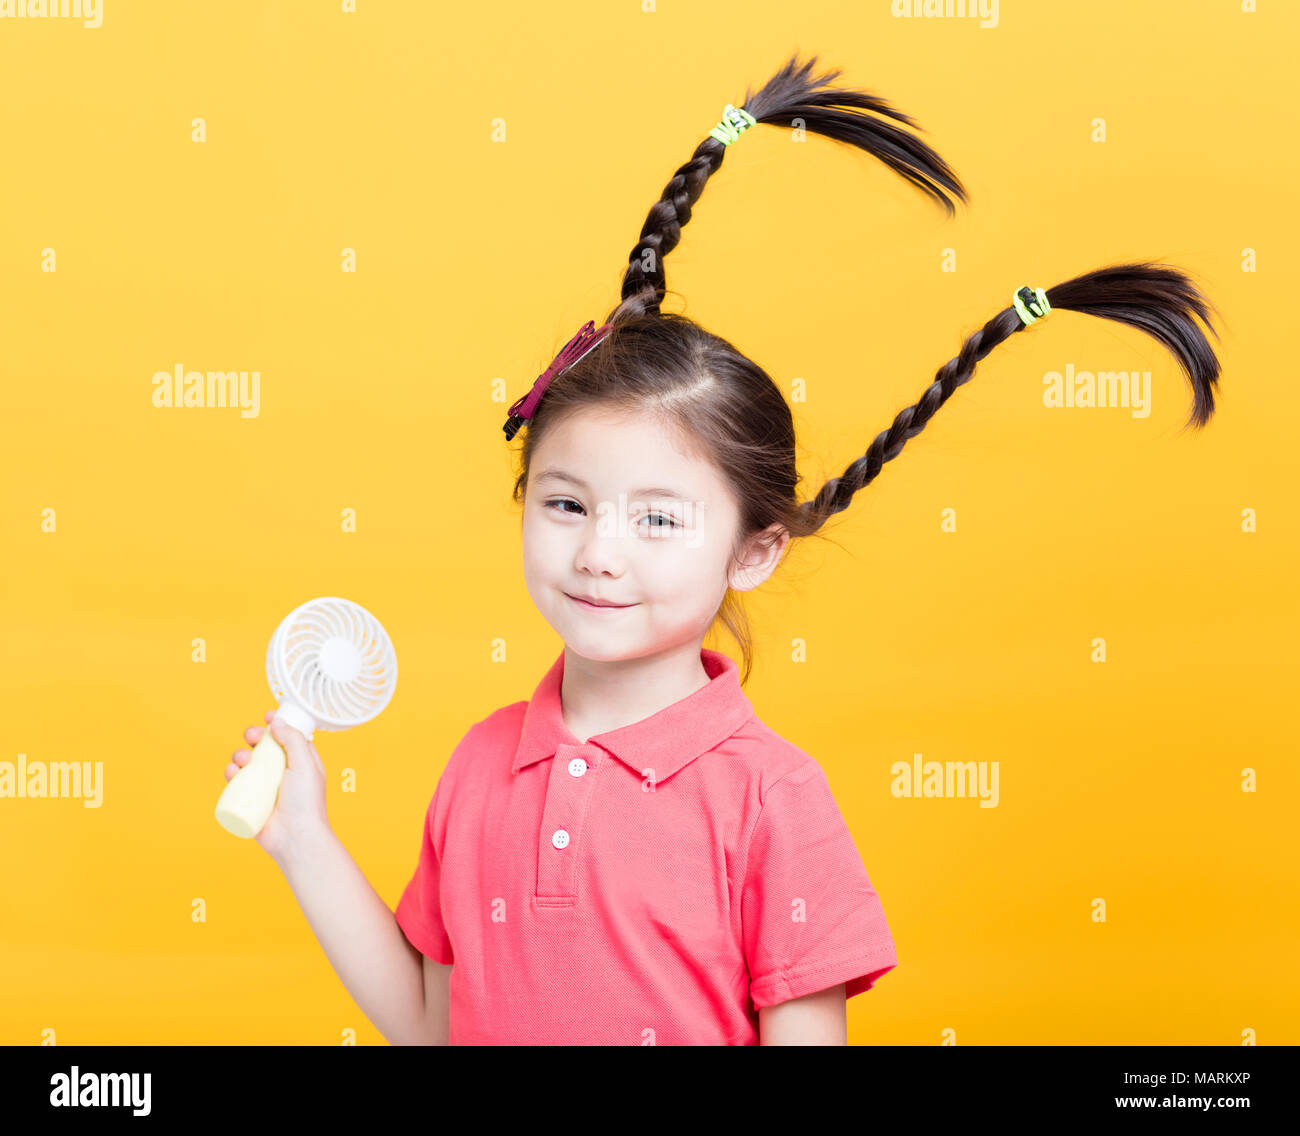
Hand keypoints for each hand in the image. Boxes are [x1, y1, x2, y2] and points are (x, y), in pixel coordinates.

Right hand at [225, 711, 330, 864]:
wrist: (294, 837)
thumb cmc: (306, 802)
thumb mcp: (305, 764)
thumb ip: (293, 739)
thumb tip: (277, 721)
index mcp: (300, 760)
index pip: (287, 735)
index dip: (277, 724)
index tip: (268, 715)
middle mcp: (282, 770)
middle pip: (263, 745)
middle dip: (254, 736)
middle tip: (251, 737)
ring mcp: (265, 784)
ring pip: (247, 761)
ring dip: (240, 754)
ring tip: (244, 761)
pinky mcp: (250, 798)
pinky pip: (236, 781)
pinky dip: (231, 773)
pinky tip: (233, 772)